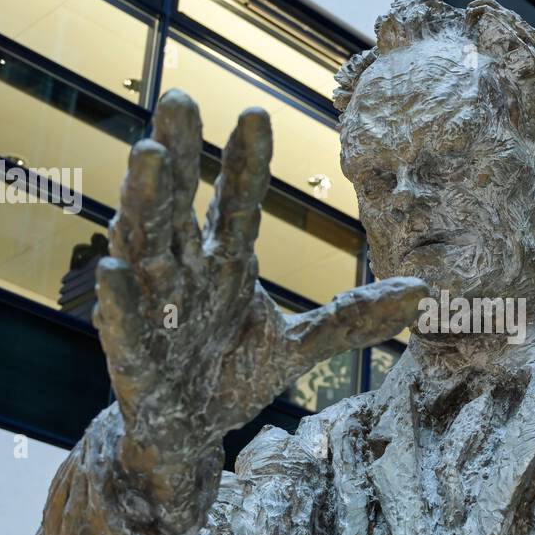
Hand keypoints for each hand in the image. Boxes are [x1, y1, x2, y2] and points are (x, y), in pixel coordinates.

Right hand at [94, 89, 425, 471]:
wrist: (184, 436)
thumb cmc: (230, 376)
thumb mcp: (297, 348)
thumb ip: (350, 319)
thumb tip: (423, 292)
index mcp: (225, 265)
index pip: (238, 203)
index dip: (247, 162)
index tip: (256, 112)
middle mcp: (185, 274)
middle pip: (182, 205)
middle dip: (182, 155)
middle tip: (181, 98)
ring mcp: (155, 310)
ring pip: (148, 247)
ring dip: (146, 201)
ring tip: (149, 153)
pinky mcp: (134, 358)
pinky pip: (123, 324)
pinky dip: (119, 299)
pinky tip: (111, 267)